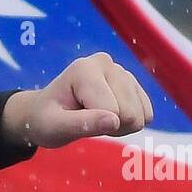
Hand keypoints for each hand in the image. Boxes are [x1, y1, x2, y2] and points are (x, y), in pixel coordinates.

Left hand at [1, 53, 152, 148]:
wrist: (45, 113)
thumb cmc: (45, 120)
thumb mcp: (54, 128)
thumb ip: (81, 124)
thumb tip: (114, 121)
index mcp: (84, 69)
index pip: (111, 111)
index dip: (95, 126)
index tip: (73, 121)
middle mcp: (106, 63)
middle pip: (130, 112)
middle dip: (110, 127)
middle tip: (84, 121)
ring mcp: (121, 71)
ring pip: (140, 114)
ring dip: (119, 126)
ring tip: (93, 118)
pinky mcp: (132, 83)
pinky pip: (146, 113)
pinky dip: (129, 123)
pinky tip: (107, 116)